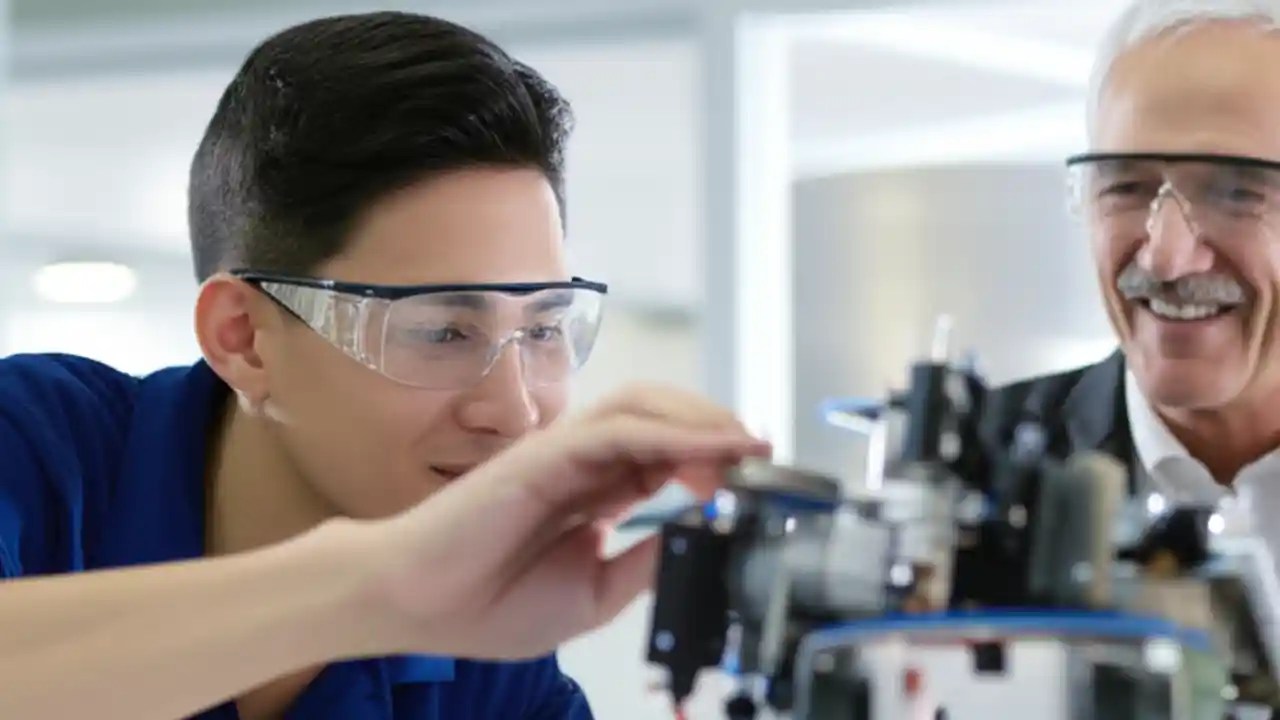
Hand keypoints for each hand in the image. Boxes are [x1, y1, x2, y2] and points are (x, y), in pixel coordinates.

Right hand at [360, 385, 769, 658]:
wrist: (420, 607)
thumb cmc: (489, 603)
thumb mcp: (596, 594)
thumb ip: (647, 561)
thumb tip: (704, 539)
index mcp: (596, 492)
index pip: (669, 455)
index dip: (718, 460)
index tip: (761, 482)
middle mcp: (584, 462)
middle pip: (665, 417)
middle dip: (720, 431)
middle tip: (764, 461)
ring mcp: (565, 452)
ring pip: (646, 406)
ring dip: (703, 421)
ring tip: (746, 448)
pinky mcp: (547, 453)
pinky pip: (620, 430)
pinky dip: (671, 434)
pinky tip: (711, 453)